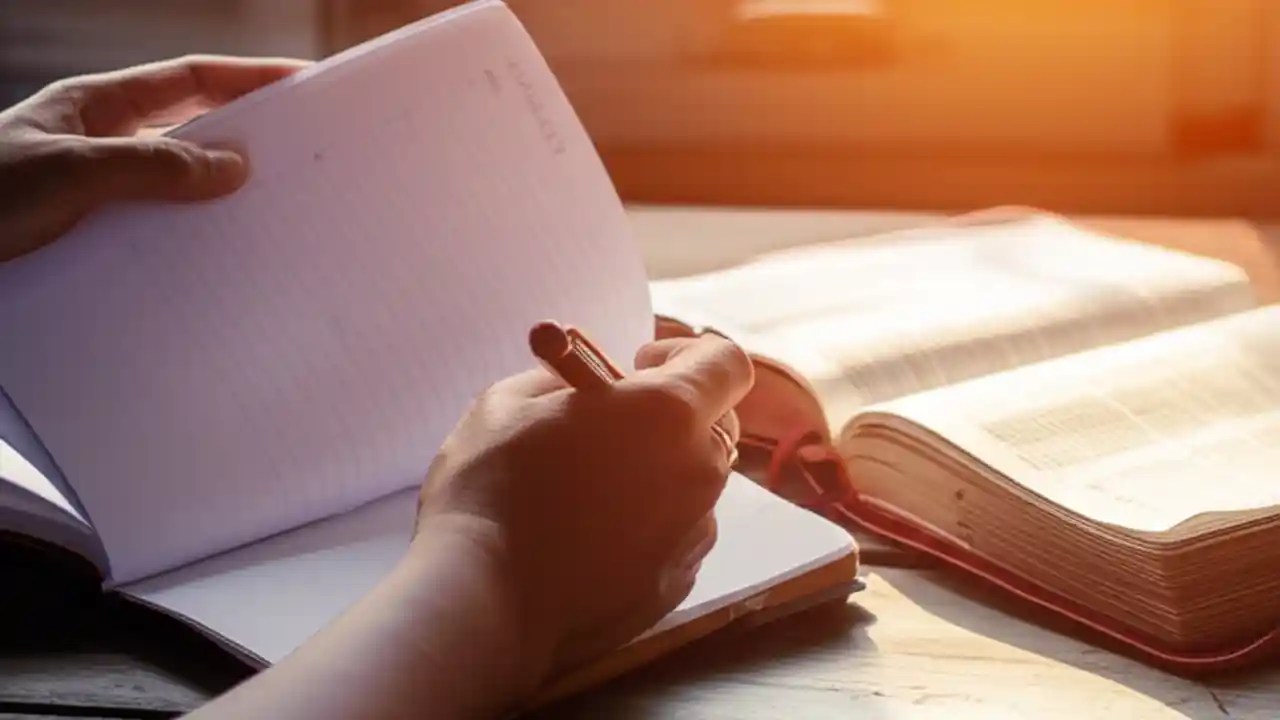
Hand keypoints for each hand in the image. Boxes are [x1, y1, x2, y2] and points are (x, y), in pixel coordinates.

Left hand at [0, 55, 307, 260]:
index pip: (190, 79)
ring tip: (271, 216)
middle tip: (305, 157)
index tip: (302, 82)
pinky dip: (191, 242)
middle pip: (192, 130)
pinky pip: (158, 231)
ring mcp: (99, 191)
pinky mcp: (94, 238)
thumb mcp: (68, 171)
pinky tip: (215, 264)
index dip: (248, 76)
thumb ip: (151, 165)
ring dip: (219, 199)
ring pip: (177, 186)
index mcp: (97, 107)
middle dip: (248, 138)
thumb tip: (233, 165)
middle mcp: (102, 144)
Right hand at [415, 333, 752, 692]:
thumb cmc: (490, 489)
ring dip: (655, 473)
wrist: (483, 599)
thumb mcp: (508, 403)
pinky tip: (588, 538)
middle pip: (714, 424)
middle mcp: (697, 470)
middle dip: (670, 415)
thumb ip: (562, 381)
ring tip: (587, 491)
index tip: (638, 365)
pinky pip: (676, 535)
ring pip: (693, 484)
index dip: (686, 354)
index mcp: (667, 412)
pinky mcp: (676, 582)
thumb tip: (577, 388)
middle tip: (608, 425)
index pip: (726, 363)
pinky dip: (646, 526)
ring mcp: (693, 531)